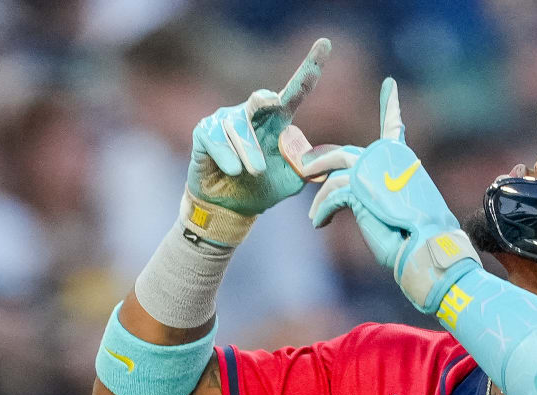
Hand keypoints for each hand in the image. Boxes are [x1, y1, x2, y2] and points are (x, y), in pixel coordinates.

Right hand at [187, 38, 330, 216]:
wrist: (230, 208)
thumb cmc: (261, 189)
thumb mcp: (292, 180)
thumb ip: (309, 166)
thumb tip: (331, 155)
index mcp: (278, 120)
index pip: (296, 90)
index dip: (310, 68)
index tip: (325, 43)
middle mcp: (252, 113)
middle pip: (262, 97)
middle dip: (267, 101)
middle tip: (275, 104)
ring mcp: (227, 120)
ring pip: (241, 128)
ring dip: (250, 154)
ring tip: (253, 172)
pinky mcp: (205, 131)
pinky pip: (218, 139)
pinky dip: (228, 158)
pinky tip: (233, 171)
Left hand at [304, 78, 479, 313]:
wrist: (425, 245)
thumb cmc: (414, 235)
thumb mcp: (395, 206)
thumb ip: (378, 190)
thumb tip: (353, 195)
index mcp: (403, 161)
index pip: (394, 128)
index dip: (391, 107)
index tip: (389, 85)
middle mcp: (388, 160)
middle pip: (345, 155)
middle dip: (321, 162)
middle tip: (305, 169)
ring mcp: (372, 171)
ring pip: (333, 176)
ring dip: (320, 197)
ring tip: (314, 215)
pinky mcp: (359, 186)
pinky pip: (332, 195)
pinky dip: (323, 210)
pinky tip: (320, 223)